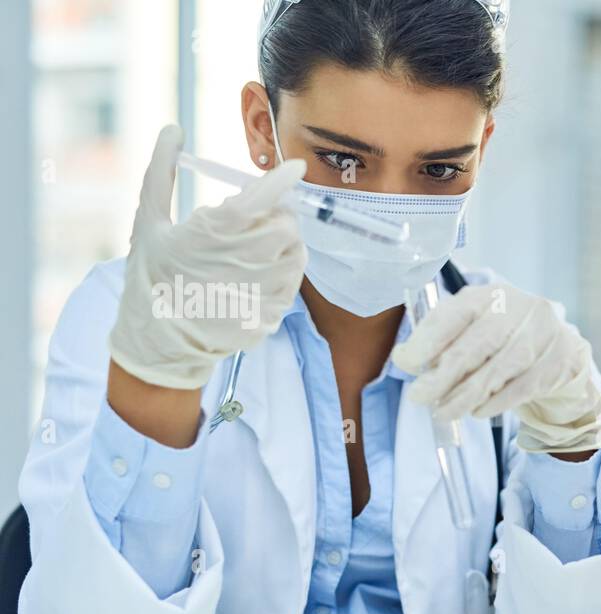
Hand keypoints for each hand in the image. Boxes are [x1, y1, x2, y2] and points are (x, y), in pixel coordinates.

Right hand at [108, 125, 308, 390]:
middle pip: (286, 225)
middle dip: (276, 215)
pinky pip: (292, 283)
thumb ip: (161, 171)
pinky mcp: (272, 315)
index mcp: (215, 234)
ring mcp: (262, 292)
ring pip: (296, 254)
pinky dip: (281, 272)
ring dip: (283, 243)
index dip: (283, 179)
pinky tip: (254, 275)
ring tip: (253, 247)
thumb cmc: (151, 275)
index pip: (263, 197)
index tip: (295, 167)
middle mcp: (246, 263)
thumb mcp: (148, 221)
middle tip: (255, 218)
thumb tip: (172, 129)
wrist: (159, 341)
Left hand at [392, 283, 600, 453]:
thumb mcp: (474, 325)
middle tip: (419, 397)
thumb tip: (407, 358)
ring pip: (497, 370)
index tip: (407, 362)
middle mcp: (518, 309)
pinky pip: (520, 388)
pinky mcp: (557, 362)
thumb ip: (442, 337)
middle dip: (443, 376)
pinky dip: (494, 403)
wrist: (558, 345)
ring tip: (442, 411)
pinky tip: (476, 411)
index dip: (427, 340)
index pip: (455, 314)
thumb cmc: (504, 336)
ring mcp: (542, 335)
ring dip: (464, 396)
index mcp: (489, 295)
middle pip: (476, 345)